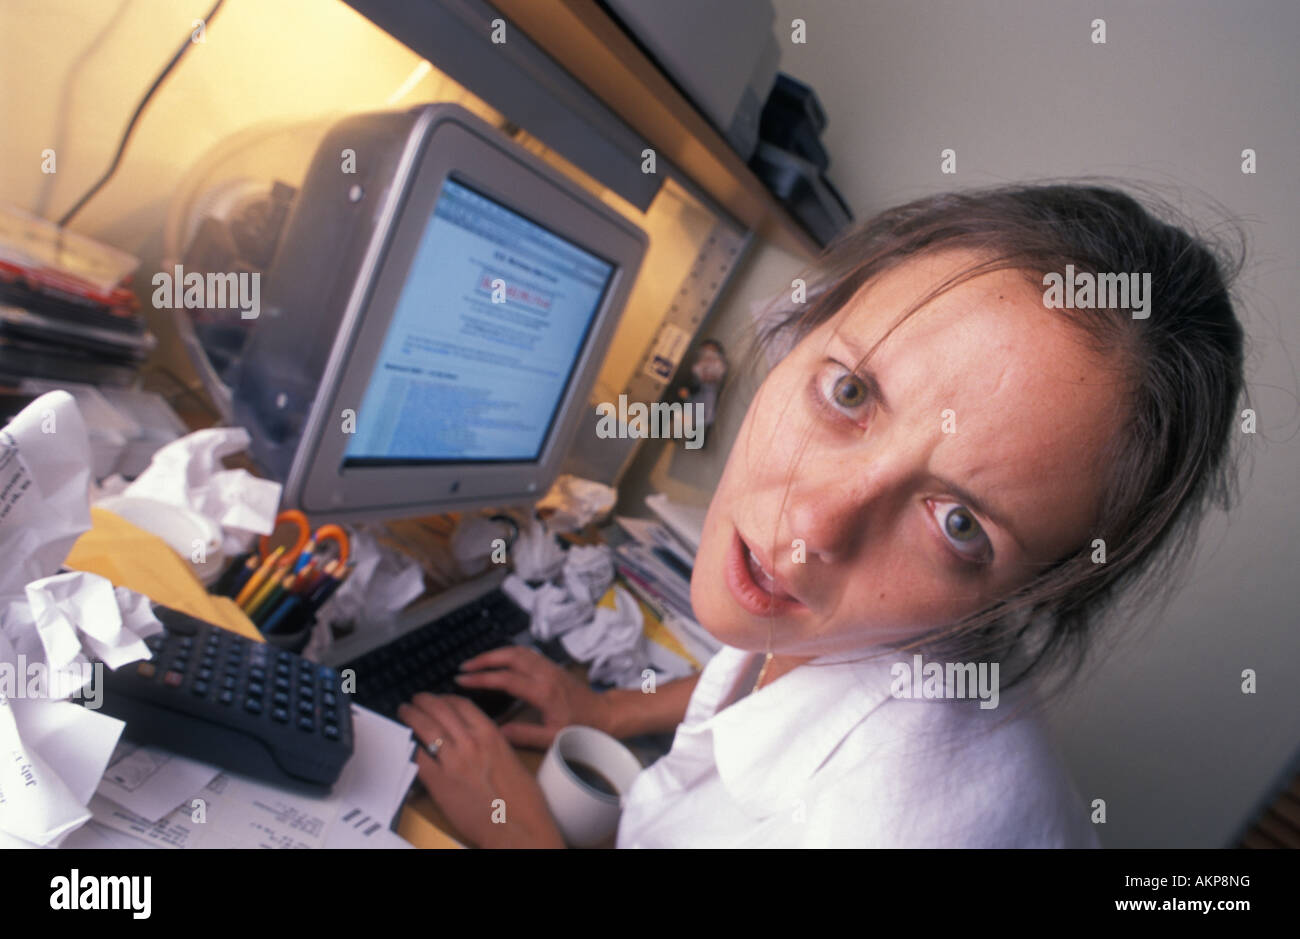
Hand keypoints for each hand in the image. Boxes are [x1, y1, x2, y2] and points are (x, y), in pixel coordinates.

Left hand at [398, 693, 564, 848]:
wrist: (516, 826)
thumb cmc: (522, 799)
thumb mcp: (511, 758)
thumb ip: (492, 744)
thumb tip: (478, 740)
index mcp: (490, 734)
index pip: (461, 704)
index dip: (445, 698)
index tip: (439, 698)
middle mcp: (470, 742)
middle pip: (439, 710)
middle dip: (424, 701)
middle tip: (415, 700)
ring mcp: (453, 761)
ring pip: (425, 727)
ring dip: (412, 716)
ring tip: (405, 712)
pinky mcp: (439, 782)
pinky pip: (419, 757)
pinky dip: (410, 746)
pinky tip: (406, 743)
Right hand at [454, 645, 608, 748]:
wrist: (604, 713)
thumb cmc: (580, 728)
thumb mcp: (553, 738)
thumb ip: (524, 735)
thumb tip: (496, 732)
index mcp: (543, 692)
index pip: (506, 679)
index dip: (482, 678)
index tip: (462, 679)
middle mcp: (545, 674)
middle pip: (510, 656)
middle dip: (485, 659)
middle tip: (464, 667)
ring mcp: (549, 666)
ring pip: (518, 651)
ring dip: (495, 653)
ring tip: (475, 662)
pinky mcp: (551, 665)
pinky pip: (526, 653)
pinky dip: (507, 653)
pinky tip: (497, 661)